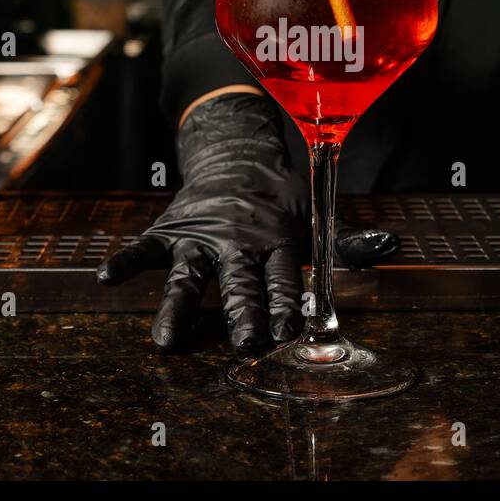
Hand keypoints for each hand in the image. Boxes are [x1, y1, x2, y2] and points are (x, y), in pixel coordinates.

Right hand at [96, 93, 399, 352]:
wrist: (236, 155)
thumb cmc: (278, 200)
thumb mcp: (313, 217)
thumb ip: (344, 242)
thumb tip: (391, 246)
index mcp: (276, 242)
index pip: (284, 278)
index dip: (287, 303)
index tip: (287, 332)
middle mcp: (238, 242)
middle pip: (241, 283)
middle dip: (243, 315)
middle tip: (243, 345)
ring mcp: (202, 236)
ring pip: (191, 276)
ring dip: (180, 308)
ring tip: (167, 341)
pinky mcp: (171, 230)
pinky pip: (145, 248)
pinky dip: (126, 261)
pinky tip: (108, 278)